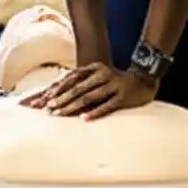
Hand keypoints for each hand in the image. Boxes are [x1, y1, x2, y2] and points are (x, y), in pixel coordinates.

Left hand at [20, 62, 159, 119]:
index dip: (56, 89)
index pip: (71, 79)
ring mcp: (113, 85)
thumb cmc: (115, 82)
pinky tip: (84, 119)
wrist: (144, 81)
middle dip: (61, 99)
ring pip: (89, 97)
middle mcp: (102, 74)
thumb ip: (82, 83)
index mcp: (94, 68)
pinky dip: (94, 112)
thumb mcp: (98, 76)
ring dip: (72, 106)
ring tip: (60, 114)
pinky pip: (106, 106)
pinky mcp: (123, 97)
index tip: (43, 100)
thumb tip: (58, 94)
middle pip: (77, 88)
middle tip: (47, 109)